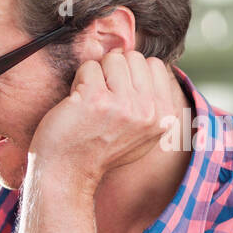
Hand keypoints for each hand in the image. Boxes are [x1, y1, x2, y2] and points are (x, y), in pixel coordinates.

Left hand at [29, 49, 179, 187]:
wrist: (68, 174)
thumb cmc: (99, 150)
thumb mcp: (143, 133)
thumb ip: (153, 102)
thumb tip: (151, 64)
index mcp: (165, 116)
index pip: (154, 65)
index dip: (131, 74)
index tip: (117, 97)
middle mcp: (148, 111)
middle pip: (133, 58)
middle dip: (113, 71)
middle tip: (101, 99)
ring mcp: (123, 105)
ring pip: (112, 58)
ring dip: (95, 75)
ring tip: (89, 101)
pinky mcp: (95, 100)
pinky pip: (89, 67)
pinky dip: (78, 81)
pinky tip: (77, 104)